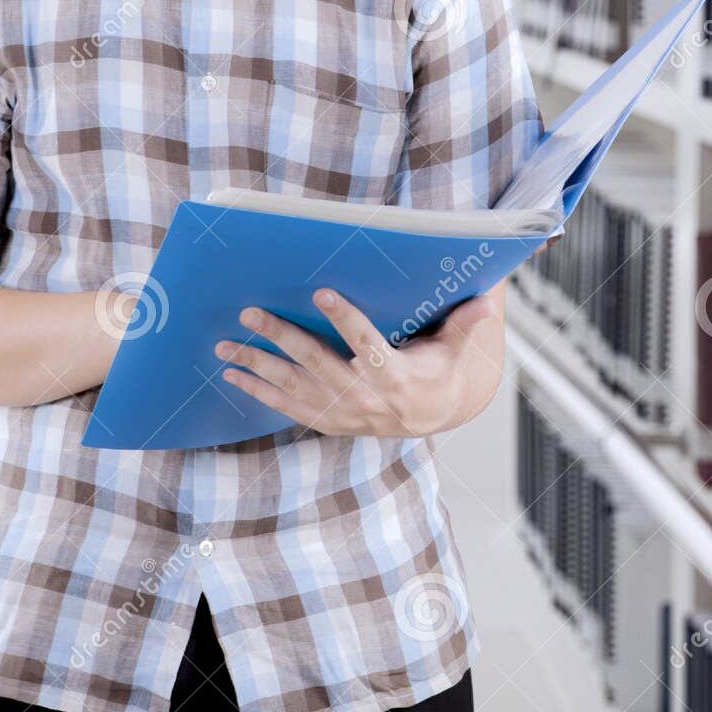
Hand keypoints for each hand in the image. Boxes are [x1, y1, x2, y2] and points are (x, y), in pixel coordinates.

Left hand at [213, 286, 501, 438]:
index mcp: (396, 378)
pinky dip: (258, 392)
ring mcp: (341, 413)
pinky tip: (232, 376)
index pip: (368, 345)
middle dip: (281, 337)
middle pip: (317, 364)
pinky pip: (286, 407)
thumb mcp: (455, 350)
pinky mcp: (326, 420)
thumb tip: (487, 302)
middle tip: (251, 312)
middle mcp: (364, 398)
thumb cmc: (438, 371)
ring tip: (225, 346)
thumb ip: (465, 326)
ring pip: (293, 386)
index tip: (321, 292)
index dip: (346, 319)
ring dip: (257, 365)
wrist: (428, 417)